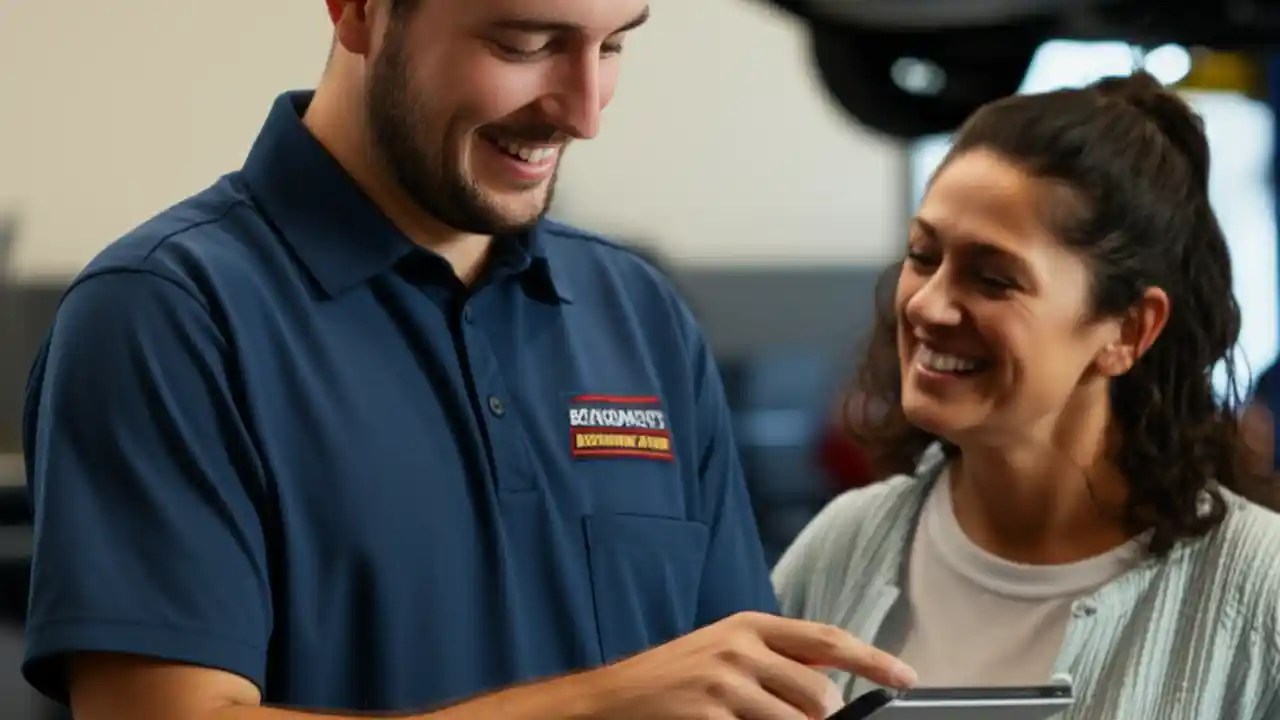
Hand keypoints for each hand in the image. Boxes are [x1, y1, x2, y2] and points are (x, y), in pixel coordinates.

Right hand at [583, 611, 915, 719]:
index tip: (907, 677)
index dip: (874, 659)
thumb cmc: (676, 676)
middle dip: (824, 719)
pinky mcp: (709, 717)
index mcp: (749, 625)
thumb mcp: (727, 649)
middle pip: (820, 695)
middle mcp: (740, 649)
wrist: (615, 697)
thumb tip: (840, 668)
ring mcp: (724, 685)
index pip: (827, 639)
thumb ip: (780, 655)